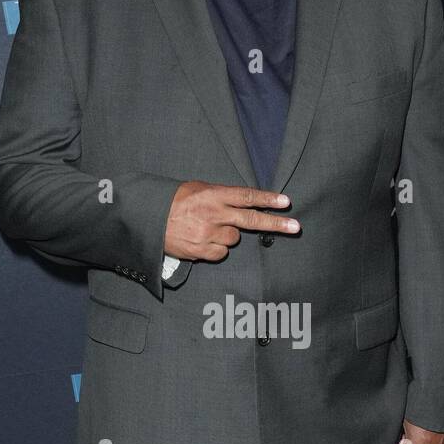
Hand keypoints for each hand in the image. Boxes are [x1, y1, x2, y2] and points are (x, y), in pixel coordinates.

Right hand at [164, 181, 299, 261]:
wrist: (148, 220)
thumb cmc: (173, 202)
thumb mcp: (196, 189)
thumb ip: (220, 196)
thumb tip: (241, 202)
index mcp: (213, 195)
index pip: (246, 196)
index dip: (267, 199)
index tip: (286, 202)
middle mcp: (214, 215)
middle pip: (251, 220)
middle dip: (276, 224)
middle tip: (296, 227)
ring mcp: (208, 234)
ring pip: (233, 239)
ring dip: (226, 235)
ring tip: (206, 228)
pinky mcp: (202, 251)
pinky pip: (221, 253)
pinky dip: (215, 248)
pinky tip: (202, 241)